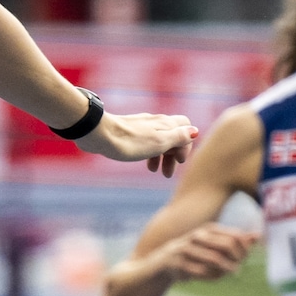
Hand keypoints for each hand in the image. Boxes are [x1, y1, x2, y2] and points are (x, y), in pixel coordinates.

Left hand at [79, 110, 198, 176]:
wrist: (100, 135)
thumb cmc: (131, 142)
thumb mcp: (160, 142)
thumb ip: (178, 137)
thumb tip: (195, 131)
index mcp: (166, 124)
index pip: (187, 128)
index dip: (186, 145)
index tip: (179, 160)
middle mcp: (156, 122)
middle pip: (173, 136)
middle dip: (173, 155)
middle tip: (168, 174)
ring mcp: (142, 126)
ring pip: (159, 140)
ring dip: (161, 156)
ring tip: (154, 172)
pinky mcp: (130, 131)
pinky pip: (146, 142)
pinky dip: (149, 153)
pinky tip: (143, 162)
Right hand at [156, 224, 257, 282]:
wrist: (163, 264)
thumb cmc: (193, 254)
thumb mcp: (213, 244)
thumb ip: (234, 240)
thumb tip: (257, 236)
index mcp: (208, 229)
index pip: (235, 237)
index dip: (244, 250)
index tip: (244, 258)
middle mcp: (197, 236)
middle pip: (227, 245)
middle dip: (237, 258)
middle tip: (238, 268)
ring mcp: (187, 249)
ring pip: (214, 259)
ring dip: (226, 269)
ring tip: (231, 273)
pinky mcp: (179, 264)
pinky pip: (201, 272)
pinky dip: (212, 276)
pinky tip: (216, 278)